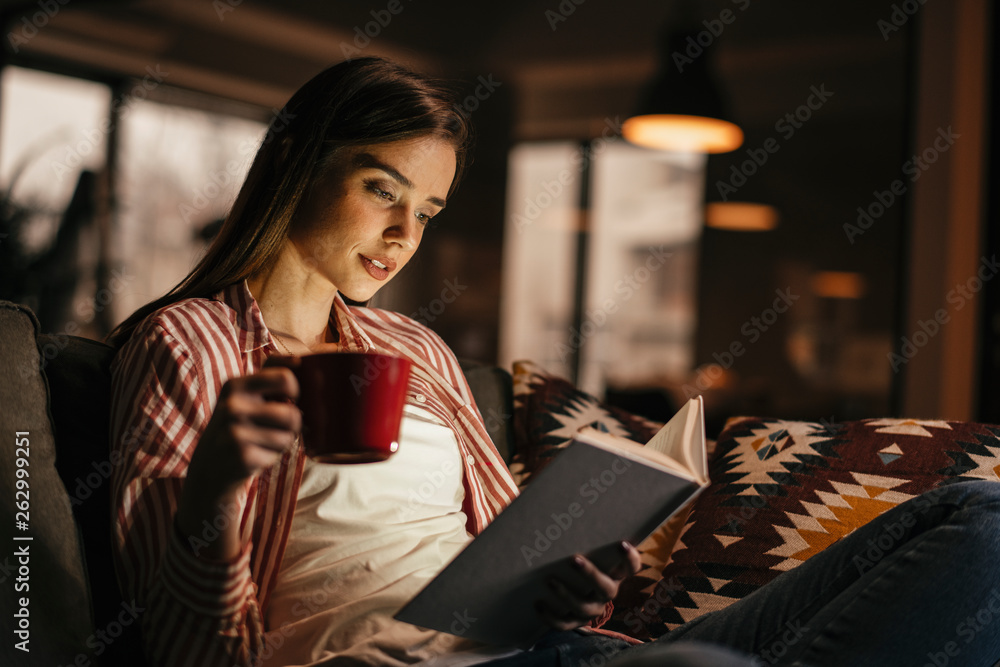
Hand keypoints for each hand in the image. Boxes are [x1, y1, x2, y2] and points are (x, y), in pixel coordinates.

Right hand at [189, 367, 301, 491]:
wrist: (209, 467)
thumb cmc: (239, 425)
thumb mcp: (246, 395)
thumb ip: (270, 374)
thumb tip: (299, 360)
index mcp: (235, 385)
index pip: (286, 378)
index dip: (296, 391)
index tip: (288, 399)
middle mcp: (232, 405)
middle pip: (291, 412)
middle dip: (293, 423)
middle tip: (276, 427)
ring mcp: (235, 431)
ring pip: (289, 434)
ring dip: (283, 440)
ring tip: (262, 440)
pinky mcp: (241, 455)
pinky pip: (278, 452)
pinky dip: (272, 456)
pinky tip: (254, 454)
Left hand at [535, 541, 641, 630]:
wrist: (573, 586)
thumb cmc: (582, 557)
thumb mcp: (589, 548)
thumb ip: (586, 535)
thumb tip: (561, 509)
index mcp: (615, 573)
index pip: (632, 567)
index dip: (630, 558)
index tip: (622, 543)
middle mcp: (607, 592)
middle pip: (606, 589)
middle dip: (590, 574)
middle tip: (574, 559)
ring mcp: (592, 609)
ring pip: (583, 607)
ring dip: (566, 594)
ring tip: (549, 580)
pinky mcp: (575, 621)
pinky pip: (565, 624)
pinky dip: (550, 616)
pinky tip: (538, 603)